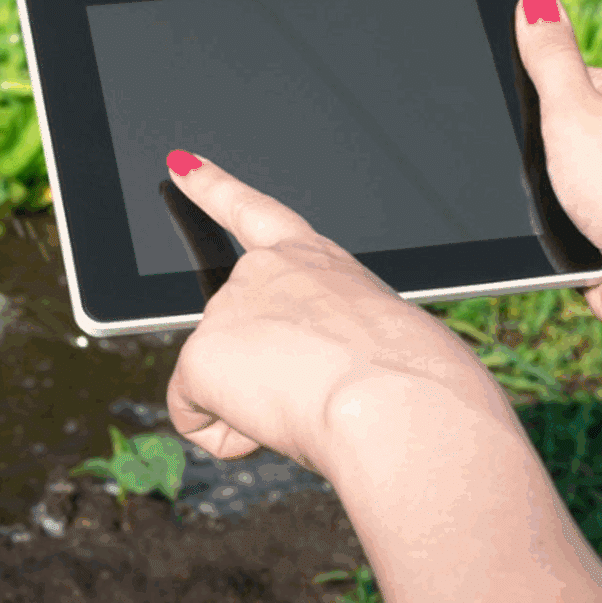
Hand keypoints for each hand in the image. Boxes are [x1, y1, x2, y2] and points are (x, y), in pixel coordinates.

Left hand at [162, 150, 502, 476]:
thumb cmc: (421, 384)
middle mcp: (264, 271)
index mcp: (317, 260)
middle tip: (325, 392)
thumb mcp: (383, 340)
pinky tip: (272, 430)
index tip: (179, 164)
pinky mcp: (200, 355)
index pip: (254, 213)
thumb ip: (335, 339)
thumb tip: (317, 385)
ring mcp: (226, 308)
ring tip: (317, 406)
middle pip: (238, 338)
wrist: (401, 403)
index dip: (211, 186)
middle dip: (266, 376)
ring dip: (262, 409)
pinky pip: (197, 418)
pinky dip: (230, 437)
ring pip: (224, 383)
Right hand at [513, 0, 601, 359]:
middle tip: (516, 161)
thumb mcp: (576, 107)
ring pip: (537, 181)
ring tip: (537, 205)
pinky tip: (543, 234)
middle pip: (538, 131)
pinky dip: (539, 231)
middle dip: (516, 150)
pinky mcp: (598, 234)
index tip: (489, 98)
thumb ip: (550, 55)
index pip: (548, 76)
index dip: (515, 86)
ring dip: (526, 197)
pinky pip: (548, 223)